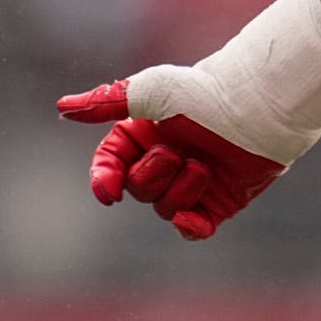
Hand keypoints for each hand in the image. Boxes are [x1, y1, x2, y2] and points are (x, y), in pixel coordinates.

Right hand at [57, 79, 284, 238]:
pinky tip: (194, 218)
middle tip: (176, 153)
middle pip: (136, 189)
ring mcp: (189, 184)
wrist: (258, 108)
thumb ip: (105, 102)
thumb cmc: (204, 93)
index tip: (109, 191)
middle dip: (152, 176)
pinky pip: (192, 229)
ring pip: (163, 207)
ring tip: (204, 166)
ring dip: (180, 190)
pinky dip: (190, 226)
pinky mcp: (217, 203)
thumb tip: (62, 107)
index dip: (103, 179)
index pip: (109, 164)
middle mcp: (162, 161)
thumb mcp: (151, 91)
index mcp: (141, 135)